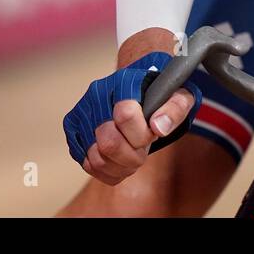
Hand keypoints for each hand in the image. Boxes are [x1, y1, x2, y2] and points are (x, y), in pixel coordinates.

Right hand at [63, 48, 201, 183]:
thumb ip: (175, 108)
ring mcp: (81, 114)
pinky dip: (109, 171)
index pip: (126, 115)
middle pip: (109, 142)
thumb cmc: (159, 91)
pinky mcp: (74, 132)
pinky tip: (122, 161)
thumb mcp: (179, 94)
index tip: (153, 133)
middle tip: (144, 148)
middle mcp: (96, 96)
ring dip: (121, 166)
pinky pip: (87, 165)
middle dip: (133, 155)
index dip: (143, 134)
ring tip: (135, 155)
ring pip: (96, 159)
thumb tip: (158, 127)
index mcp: (123, 82)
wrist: (138, 84)